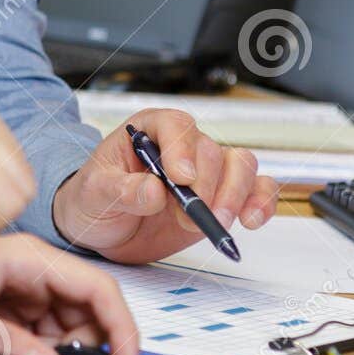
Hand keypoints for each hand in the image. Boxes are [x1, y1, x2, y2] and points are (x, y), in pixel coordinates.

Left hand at [0, 233, 140, 354]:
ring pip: (68, 324)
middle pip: (89, 309)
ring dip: (65, 354)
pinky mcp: (9, 301)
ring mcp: (21, 284)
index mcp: (28, 258)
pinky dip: (43, 353)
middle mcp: (31, 267)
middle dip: (91, 349)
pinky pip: (42, 330)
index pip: (99, 289)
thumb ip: (10, 347)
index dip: (123, 331)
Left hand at [52, 109, 280, 262]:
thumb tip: (152, 190)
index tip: (180, 178)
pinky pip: (254, 190)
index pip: (174, 124)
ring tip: (216, 222)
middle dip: (206, 185)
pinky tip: (251, 220)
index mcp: (147, 131)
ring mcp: (204, 172)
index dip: (181, 148)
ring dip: (235, 194)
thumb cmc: (93, 200)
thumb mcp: (95, 194)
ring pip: (240, 165)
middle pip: (210, 150)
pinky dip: (260, 203)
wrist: (102, 229)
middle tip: (190, 216)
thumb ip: (121, 190)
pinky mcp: (220, 197)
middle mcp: (181, 146)